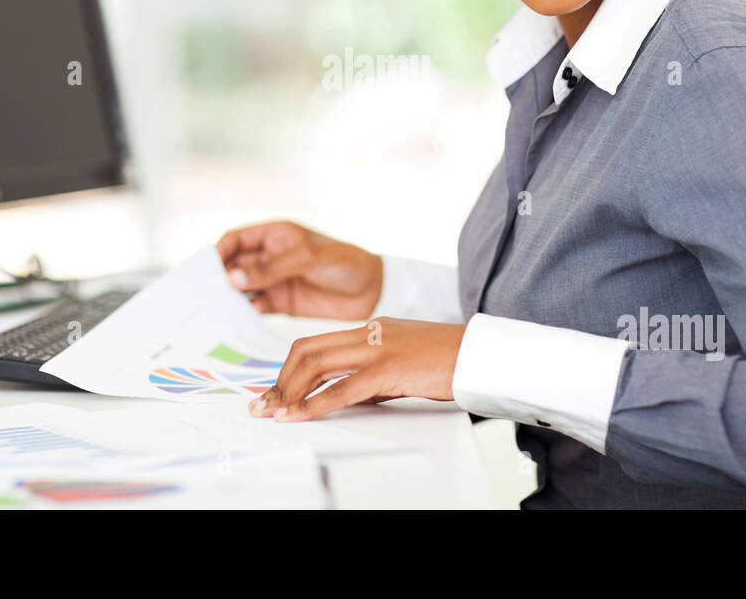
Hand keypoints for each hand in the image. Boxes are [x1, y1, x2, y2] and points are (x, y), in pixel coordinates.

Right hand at [216, 220, 382, 319]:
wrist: (373, 290)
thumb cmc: (344, 261)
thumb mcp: (307, 259)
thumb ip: (270, 269)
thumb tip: (232, 278)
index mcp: (275, 234)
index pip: (236, 240)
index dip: (218, 252)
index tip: (204, 269)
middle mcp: (270, 256)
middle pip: (233, 264)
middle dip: (216, 277)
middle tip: (199, 295)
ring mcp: (274, 280)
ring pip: (241, 287)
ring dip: (227, 297)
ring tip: (210, 312)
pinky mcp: (281, 302)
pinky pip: (254, 307)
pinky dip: (242, 314)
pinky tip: (233, 324)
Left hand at [248, 317, 466, 420]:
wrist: (482, 355)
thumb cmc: (450, 361)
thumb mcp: (403, 362)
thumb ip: (374, 374)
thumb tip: (347, 396)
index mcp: (372, 328)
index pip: (317, 344)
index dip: (289, 368)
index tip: (274, 390)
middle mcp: (368, 333)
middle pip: (306, 350)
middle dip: (280, 380)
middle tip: (264, 404)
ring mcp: (377, 348)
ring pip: (316, 365)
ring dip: (288, 392)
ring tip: (271, 413)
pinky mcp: (389, 369)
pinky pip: (342, 389)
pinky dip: (314, 404)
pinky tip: (298, 416)